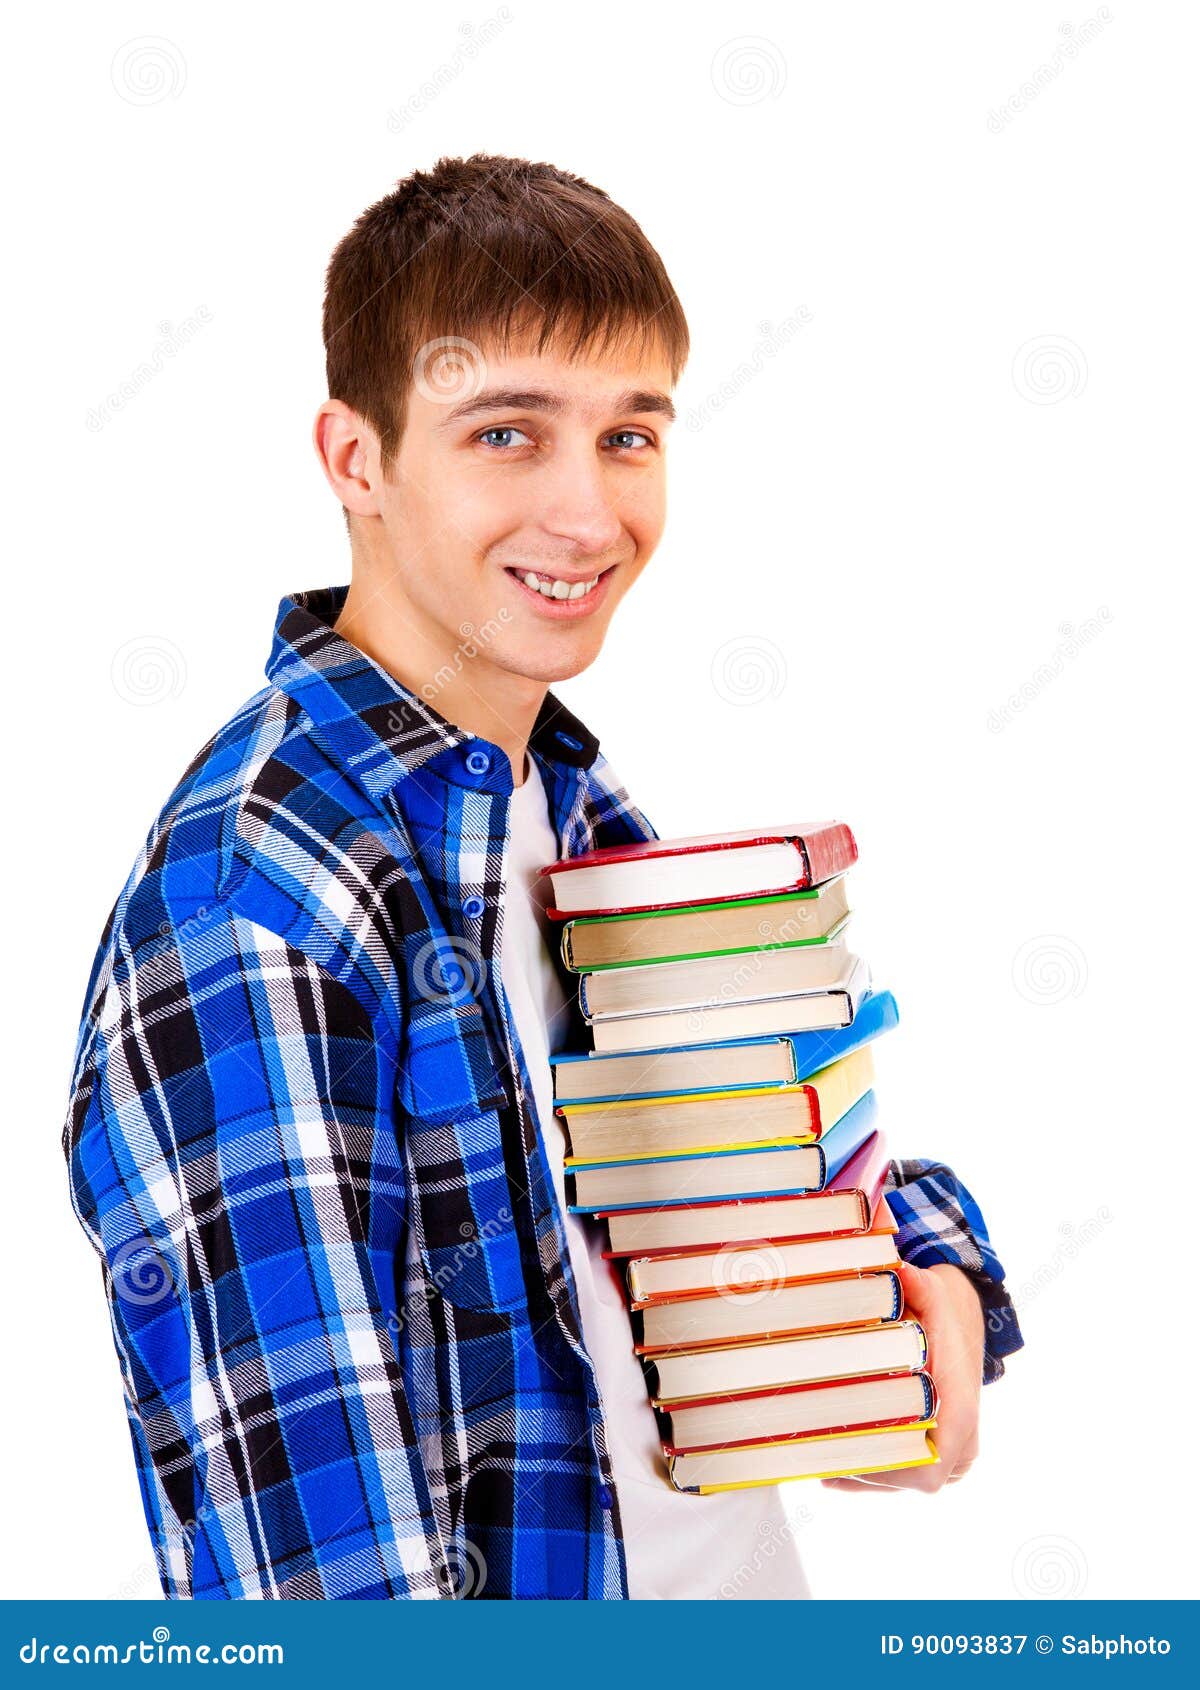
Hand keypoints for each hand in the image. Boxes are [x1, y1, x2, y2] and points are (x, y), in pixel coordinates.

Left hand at [821, 1260, 983, 1493]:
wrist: (964, 1325)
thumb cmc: (943, 1313)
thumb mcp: (930, 1292)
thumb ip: (914, 1285)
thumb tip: (896, 1273)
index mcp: (961, 1413)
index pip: (927, 1470)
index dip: (886, 1471)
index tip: (846, 1454)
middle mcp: (962, 1442)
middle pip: (906, 1478)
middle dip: (863, 1470)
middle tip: (818, 1454)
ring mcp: (953, 1453)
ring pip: (903, 1479)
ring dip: (862, 1472)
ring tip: (818, 1457)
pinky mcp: (939, 1453)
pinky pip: (904, 1475)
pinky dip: (869, 1473)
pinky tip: (832, 1468)